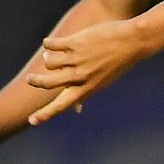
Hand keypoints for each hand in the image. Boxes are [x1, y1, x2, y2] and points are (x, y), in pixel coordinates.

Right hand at [25, 20, 148, 123]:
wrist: (133, 41)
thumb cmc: (118, 62)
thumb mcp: (103, 82)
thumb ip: (86, 92)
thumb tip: (77, 109)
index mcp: (87, 89)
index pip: (61, 106)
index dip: (45, 114)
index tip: (32, 121)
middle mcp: (80, 77)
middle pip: (47, 82)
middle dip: (35, 81)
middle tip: (30, 79)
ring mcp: (77, 59)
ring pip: (48, 61)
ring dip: (47, 57)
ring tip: (49, 52)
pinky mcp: (75, 43)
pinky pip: (52, 44)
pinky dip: (48, 43)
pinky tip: (49, 43)